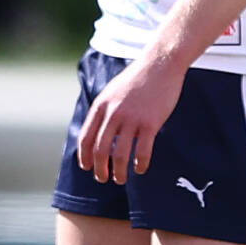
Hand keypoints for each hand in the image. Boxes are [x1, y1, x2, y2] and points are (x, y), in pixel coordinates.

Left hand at [76, 50, 186, 184]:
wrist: (160, 65)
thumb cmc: (138, 78)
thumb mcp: (112, 91)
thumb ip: (104, 110)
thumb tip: (99, 130)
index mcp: (101, 106)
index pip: (86, 138)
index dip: (84, 156)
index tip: (87, 167)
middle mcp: (113, 114)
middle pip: (100, 150)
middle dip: (99, 169)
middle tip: (103, 178)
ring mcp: (132, 119)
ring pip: (120, 154)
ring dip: (118, 171)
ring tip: (120, 179)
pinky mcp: (150, 123)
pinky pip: (142, 151)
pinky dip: (140, 164)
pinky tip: (140, 169)